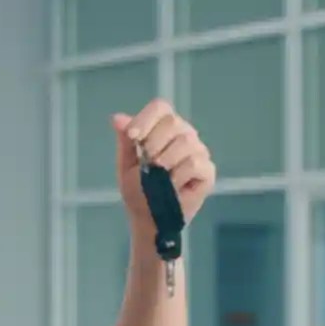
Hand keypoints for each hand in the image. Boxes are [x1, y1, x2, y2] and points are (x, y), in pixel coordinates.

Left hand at [112, 98, 216, 227]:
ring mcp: (199, 151)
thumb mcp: (126, 164)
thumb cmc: (138, 190)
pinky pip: (193, 164)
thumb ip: (125, 140)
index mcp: (163, 129)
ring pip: (184, 143)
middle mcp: (184, 134)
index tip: (133, 136)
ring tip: (158, 178)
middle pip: (173, 122)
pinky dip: (177, 177)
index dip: (146, 119)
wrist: (148, 218)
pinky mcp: (207, 170)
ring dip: (164, 163)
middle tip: (147, 164)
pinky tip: (172, 187)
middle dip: (153, 144)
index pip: (160, 108)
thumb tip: (117, 117)